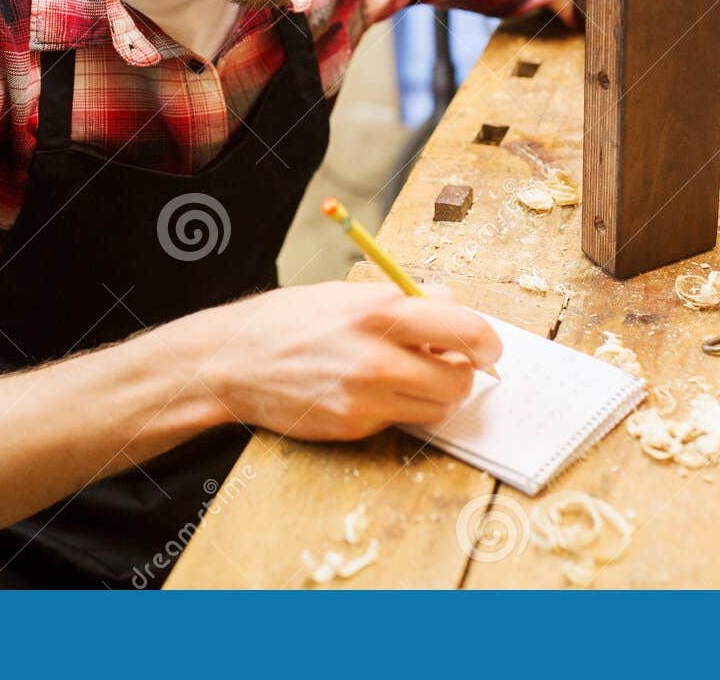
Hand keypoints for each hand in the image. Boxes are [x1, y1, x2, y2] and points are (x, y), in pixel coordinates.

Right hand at [200, 281, 501, 441]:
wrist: (233, 361)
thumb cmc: (291, 319)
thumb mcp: (349, 292)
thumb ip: (405, 300)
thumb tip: (455, 310)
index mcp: (380, 311)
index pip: (466, 331)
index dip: (486, 343)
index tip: (486, 347)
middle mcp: (377, 358)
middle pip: (460, 380)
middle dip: (461, 373)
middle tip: (445, 362)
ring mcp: (365, 398)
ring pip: (436, 407)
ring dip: (433, 394)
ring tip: (405, 375)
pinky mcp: (353, 426)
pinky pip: (400, 421)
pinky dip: (397, 408)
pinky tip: (367, 390)